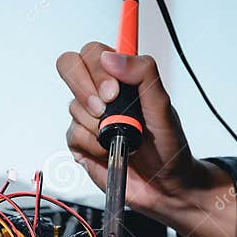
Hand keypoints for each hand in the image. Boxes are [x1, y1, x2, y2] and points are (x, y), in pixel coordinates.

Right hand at [55, 42, 236, 236]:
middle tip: (105, 111)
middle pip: (68, 66)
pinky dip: (94, 145)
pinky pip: (73, 135)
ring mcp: (87, 117)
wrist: (165, 184)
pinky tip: (109, 150)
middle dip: (85, 90)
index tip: (114, 92)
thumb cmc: (168, 144)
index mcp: (120, 76)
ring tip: (121, 138)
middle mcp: (99, 92)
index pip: (92, 52)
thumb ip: (143, 74)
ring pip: (73, 106)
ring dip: (99, 126)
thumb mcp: (163, 105)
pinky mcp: (79, 143)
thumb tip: (111, 57)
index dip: (97, 68)